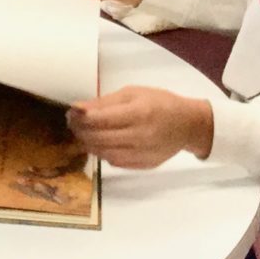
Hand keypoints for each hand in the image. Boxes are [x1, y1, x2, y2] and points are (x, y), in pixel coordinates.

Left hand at [68, 87, 212, 169]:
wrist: (188, 125)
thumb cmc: (159, 103)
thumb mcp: (133, 93)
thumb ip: (104, 102)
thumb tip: (77, 108)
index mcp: (138, 113)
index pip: (99, 119)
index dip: (79, 117)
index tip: (71, 113)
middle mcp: (140, 136)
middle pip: (98, 138)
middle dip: (80, 131)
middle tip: (74, 124)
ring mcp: (142, 153)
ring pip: (104, 153)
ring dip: (89, 144)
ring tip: (84, 133)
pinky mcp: (144, 165)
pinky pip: (115, 162)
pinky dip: (103, 153)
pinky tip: (101, 144)